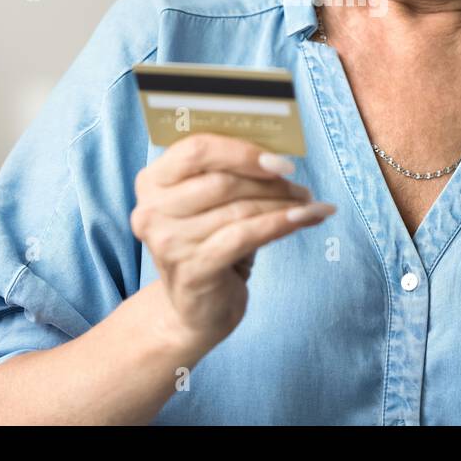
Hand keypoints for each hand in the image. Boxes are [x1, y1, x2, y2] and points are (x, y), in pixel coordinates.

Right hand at [131, 133, 335, 350]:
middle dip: (270, 183)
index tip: (280, 160)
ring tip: (309, 204)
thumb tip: (280, 155)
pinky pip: (246, 236)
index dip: (241, 150)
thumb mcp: (210, 205)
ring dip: (283, 204)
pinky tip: (306, 219)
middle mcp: (152, 210)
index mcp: (152, 181)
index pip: (196, 149)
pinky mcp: (192, 270)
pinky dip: (281, 224)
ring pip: (239, 209)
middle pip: (223, 181)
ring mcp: (169, 242)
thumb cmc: (208, 245)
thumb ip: (229, 174)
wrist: (194, 311)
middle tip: (302, 188)